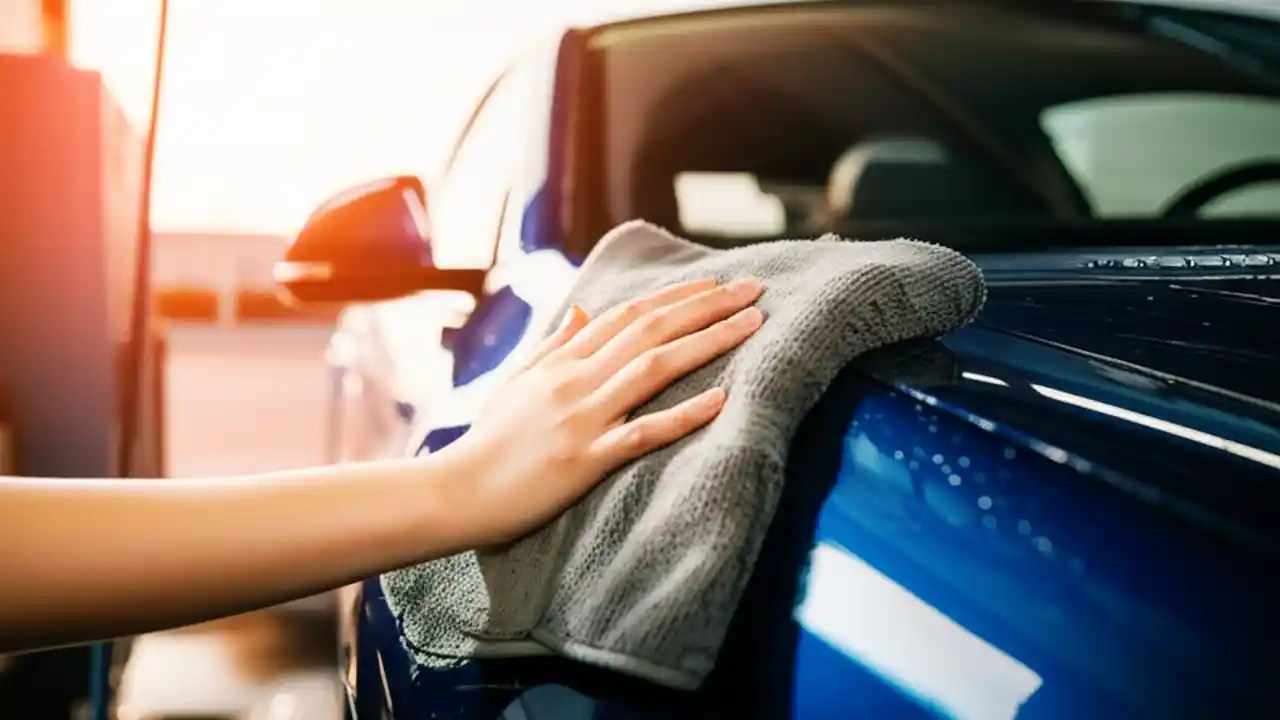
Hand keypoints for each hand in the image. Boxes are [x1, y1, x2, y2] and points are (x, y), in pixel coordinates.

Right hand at [442, 277, 764, 547]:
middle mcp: (576, 379)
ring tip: (753, 325)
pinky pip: (643, 432)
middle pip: (651, 329)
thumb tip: (584, 310)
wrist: (457, 491)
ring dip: (708, 342)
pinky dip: (684, 415)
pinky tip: (723, 400)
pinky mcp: (585, 460)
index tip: (717, 283)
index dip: (677, 296)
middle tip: (754, 290)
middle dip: (708, 306)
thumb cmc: (489, 440)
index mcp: (562, 360)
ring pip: (655, 367)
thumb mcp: (517, 381)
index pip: (629, 315)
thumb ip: (554, 344)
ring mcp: (582, 417)